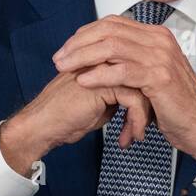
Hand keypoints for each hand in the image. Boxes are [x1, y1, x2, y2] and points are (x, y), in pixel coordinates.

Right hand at [0, 71, 153, 176]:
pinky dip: (136, 121)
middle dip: (151, 105)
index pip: (141, 70)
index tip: (151, 117)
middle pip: (145, 76)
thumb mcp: (103, 104)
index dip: (149, 94)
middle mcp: (104, 60)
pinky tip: (130, 136)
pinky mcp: (101, 83)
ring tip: (136, 134)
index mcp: (104, 61)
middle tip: (151, 126)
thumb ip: (122, 94)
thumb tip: (144, 98)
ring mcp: (102, 68)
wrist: (43, 127)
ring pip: (142, 87)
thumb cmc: (68, 117)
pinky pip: (133, 99)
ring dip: (143, 116)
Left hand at [52, 15, 195, 172]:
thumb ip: (133, 60)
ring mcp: (161, 58)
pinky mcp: (159, 78)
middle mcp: (160, 41)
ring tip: (65, 68)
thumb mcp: (154, 74)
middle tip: (59, 59)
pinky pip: (121, 71)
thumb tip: (102, 54)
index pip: (113, 23)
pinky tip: (83, 81)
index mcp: (158, 36)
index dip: (86, 34)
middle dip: (78, 44)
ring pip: (111, 47)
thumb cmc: (176, 105)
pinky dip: (98, 75)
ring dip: (82, 57)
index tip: (67, 48)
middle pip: (109, 31)